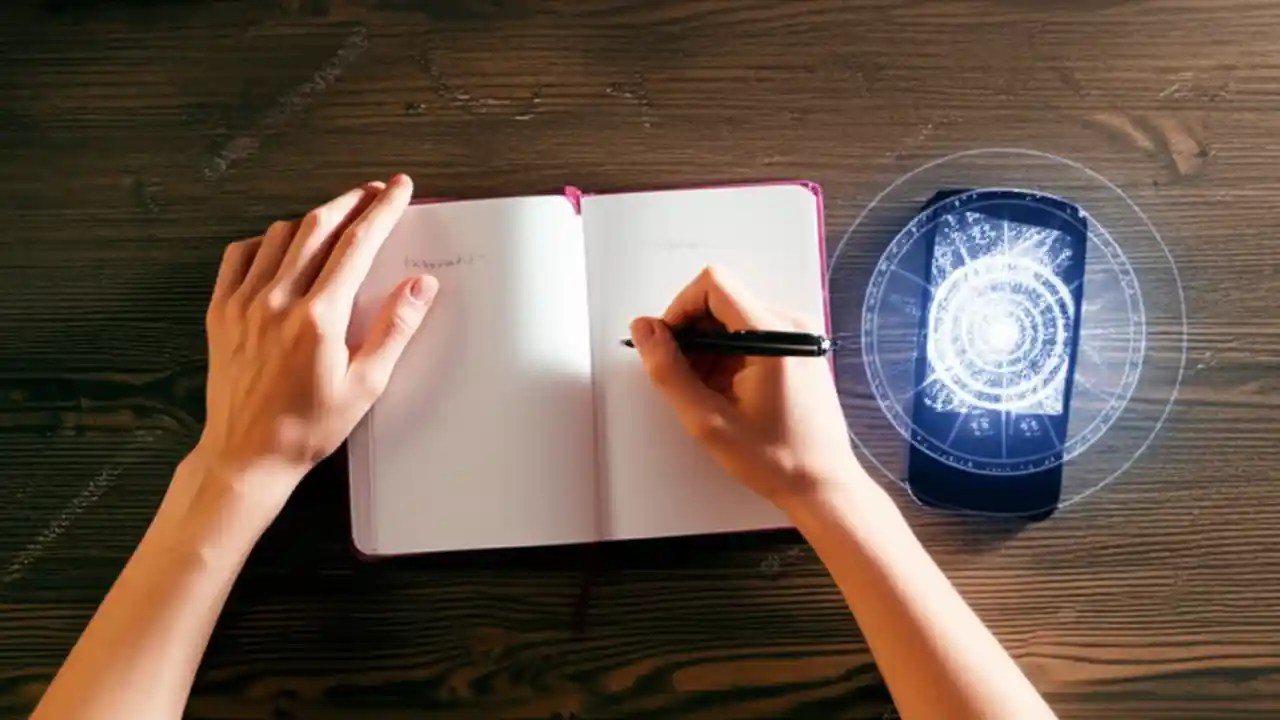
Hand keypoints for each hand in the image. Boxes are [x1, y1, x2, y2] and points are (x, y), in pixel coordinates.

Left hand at [191, 174, 435, 514]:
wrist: (247, 455)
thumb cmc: (308, 427)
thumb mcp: (366, 385)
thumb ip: (395, 329)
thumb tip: (421, 285)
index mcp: (319, 318)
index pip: (357, 245)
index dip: (382, 210)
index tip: (398, 189)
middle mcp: (278, 301)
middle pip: (319, 227)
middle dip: (351, 201)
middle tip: (373, 192)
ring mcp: (244, 303)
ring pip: (281, 234)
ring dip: (313, 219)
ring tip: (336, 220)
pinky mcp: (220, 311)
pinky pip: (241, 254)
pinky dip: (266, 240)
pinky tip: (283, 247)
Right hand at [629, 267, 864, 507]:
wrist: (822, 483)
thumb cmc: (775, 459)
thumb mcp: (708, 420)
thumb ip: (669, 370)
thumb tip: (644, 330)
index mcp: (774, 335)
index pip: (714, 284)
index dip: (680, 308)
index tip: (669, 344)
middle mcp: (791, 324)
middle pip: (722, 298)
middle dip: (693, 333)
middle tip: (687, 378)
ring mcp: (799, 334)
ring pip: (733, 316)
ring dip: (710, 347)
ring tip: (711, 392)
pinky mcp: (798, 346)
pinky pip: (751, 332)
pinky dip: (729, 355)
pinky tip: (729, 390)